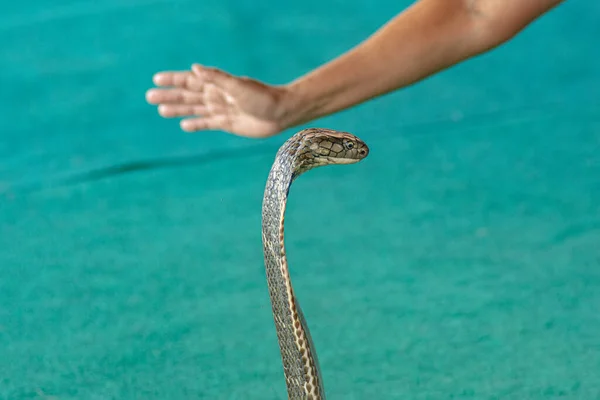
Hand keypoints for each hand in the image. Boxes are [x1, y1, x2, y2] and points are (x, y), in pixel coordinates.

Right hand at [146, 64, 291, 137]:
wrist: (280, 113)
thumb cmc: (262, 97)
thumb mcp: (238, 86)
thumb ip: (216, 78)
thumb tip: (194, 68)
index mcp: (217, 84)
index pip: (190, 80)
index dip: (173, 80)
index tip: (156, 79)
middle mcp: (217, 96)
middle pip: (188, 95)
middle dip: (170, 96)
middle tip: (150, 97)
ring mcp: (221, 110)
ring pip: (194, 109)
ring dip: (178, 109)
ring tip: (161, 111)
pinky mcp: (227, 123)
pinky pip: (207, 123)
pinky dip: (196, 124)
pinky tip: (184, 125)